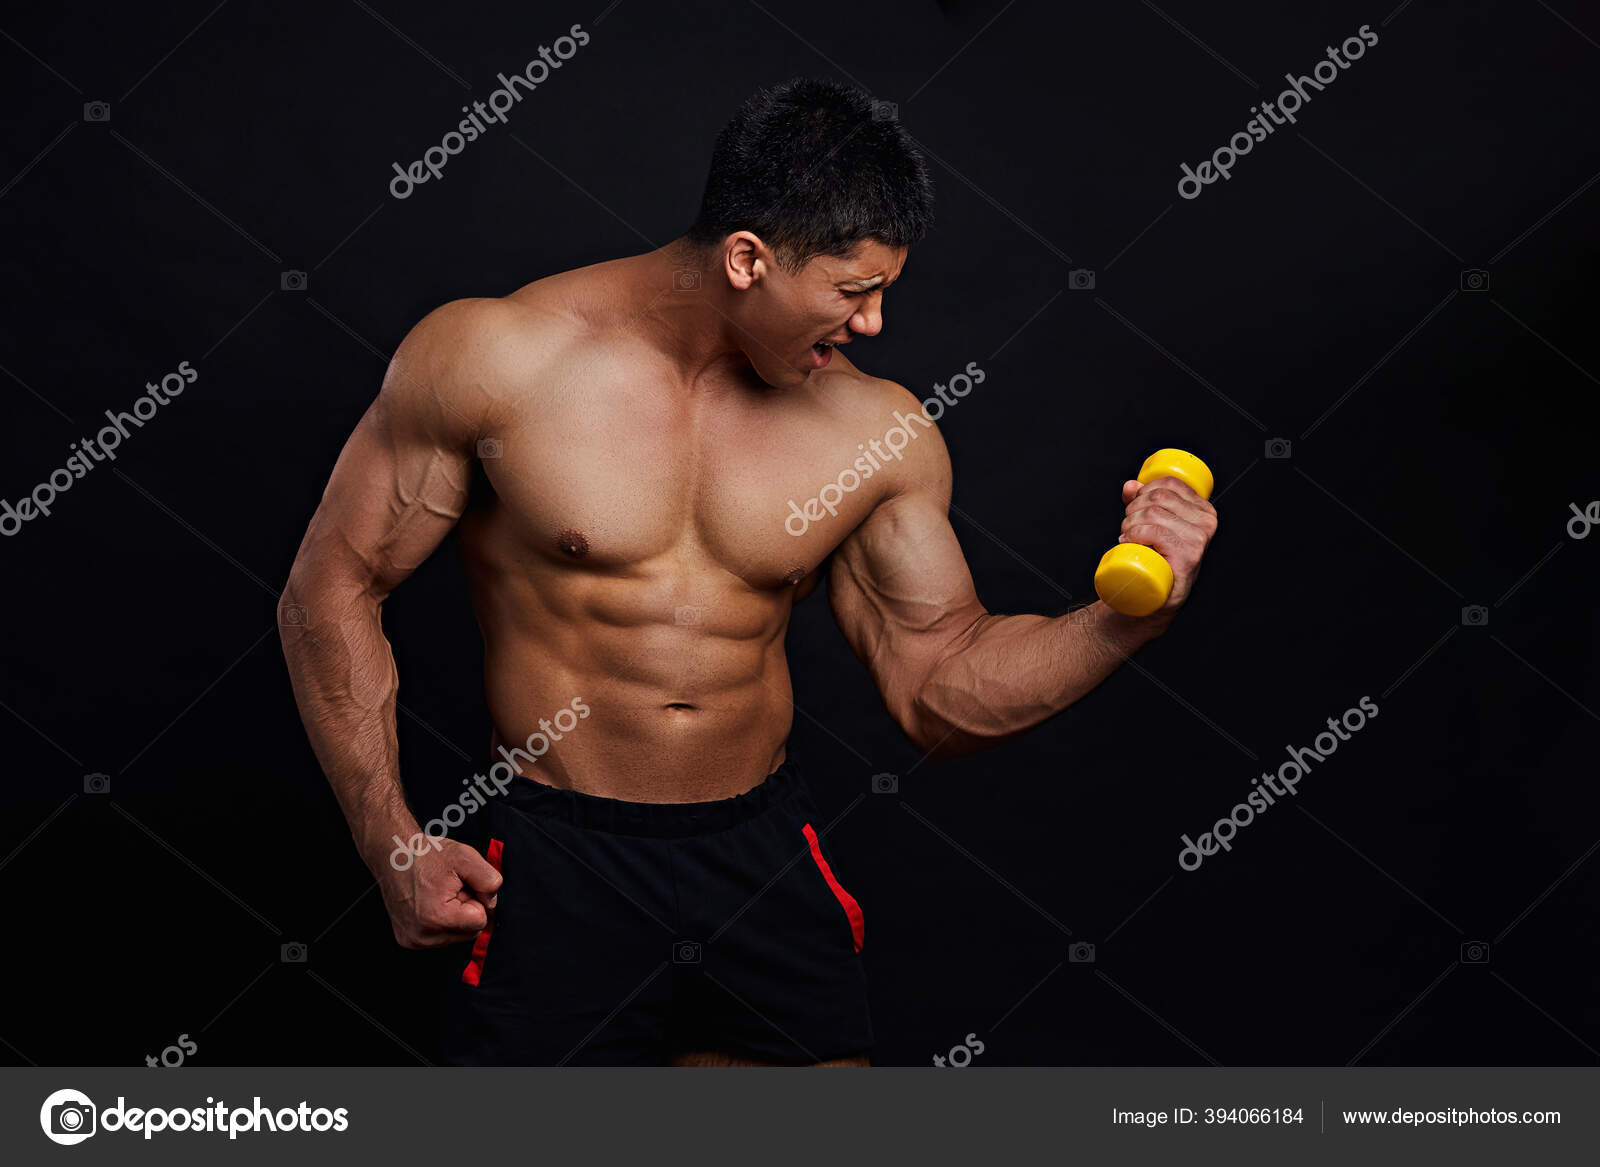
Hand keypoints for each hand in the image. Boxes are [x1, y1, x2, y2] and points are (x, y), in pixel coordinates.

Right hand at [371, 836, 502, 949]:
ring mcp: (413, 940)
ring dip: (454, 916)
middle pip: (470, 933)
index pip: (480, 921)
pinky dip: (441, 922)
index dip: (476, 899)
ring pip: (456, 936)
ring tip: (439, 894)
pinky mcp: (408, 940)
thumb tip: (492, 903)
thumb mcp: (467, 858)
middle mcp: (423, 936)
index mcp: (438, 918)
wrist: (393, 855)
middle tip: (451, 889)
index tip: (460, 886)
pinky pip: (440, 937)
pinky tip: (430, 903)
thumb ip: (489, 881)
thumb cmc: (427, 855)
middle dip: (466, 910)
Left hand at [1117, 475, 1218, 614]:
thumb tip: (1130, 485)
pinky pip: (1156, 533)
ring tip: (1127, 536)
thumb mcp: (1153, 524)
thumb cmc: (1158, 560)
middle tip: (1127, 527)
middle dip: (1133, 508)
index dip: (1143, 491)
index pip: (1169, 484)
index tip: (1133, 507)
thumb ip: (1142, 501)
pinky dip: (1135, 534)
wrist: (1157, 596)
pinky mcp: (1188, 555)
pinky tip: (1127, 541)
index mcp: (1203, 510)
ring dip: (1130, 523)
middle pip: (1159, 497)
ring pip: (1153, 513)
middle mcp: (1206, 522)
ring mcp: (1198, 539)